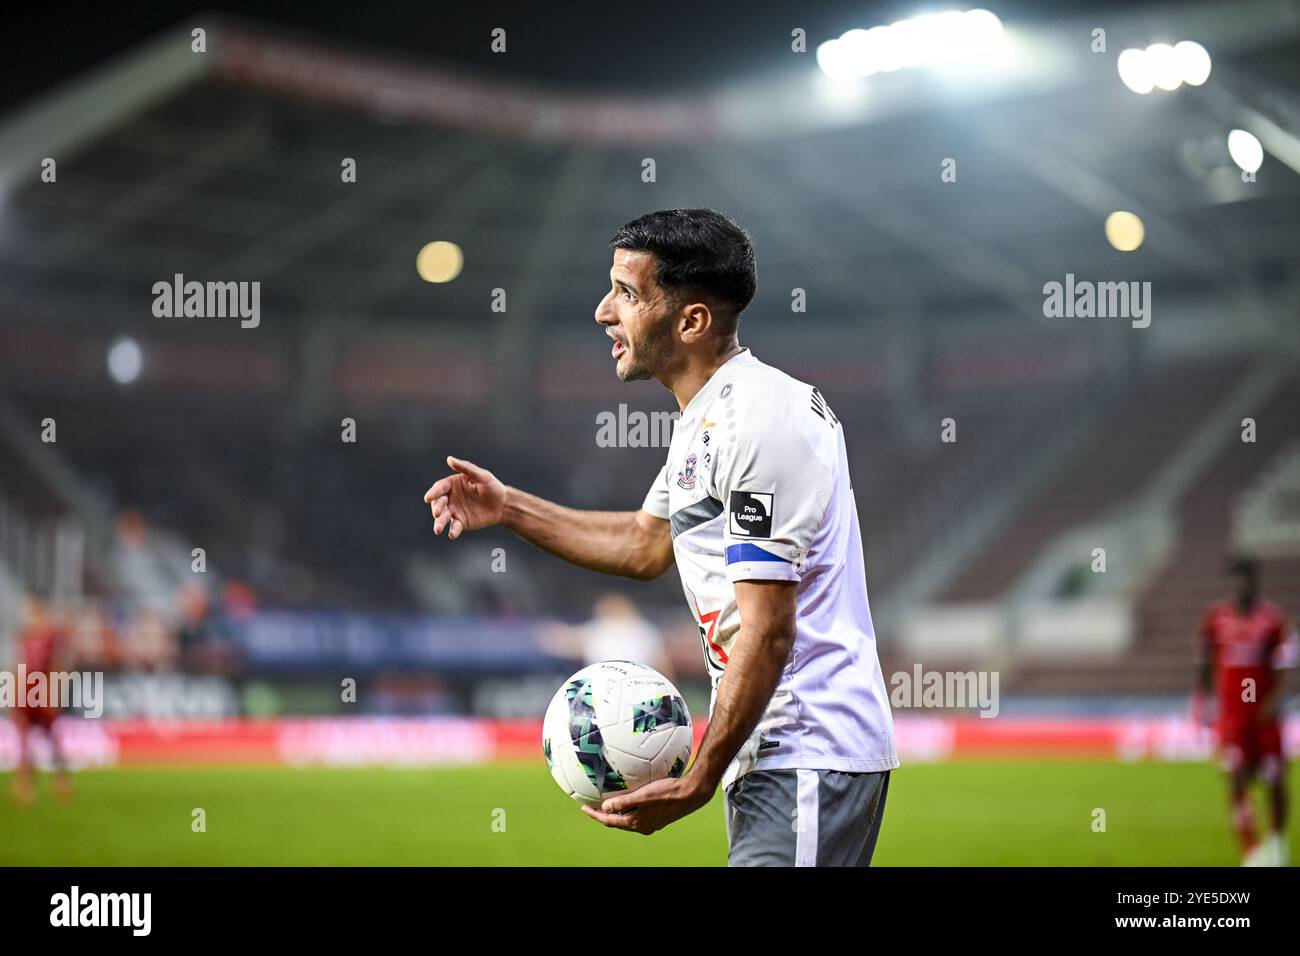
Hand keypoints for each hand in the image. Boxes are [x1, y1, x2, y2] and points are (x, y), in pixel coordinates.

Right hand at [423, 456, 506, 539]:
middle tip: (437, 513)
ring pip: (443, 517)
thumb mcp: (482, 476)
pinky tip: (452, 534)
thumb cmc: (492, 487)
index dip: (433, 493)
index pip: (440, 488)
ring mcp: (454, 511)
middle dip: (436, 508)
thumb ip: (466, 468)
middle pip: (439, 503)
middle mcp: (450, 498)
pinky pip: (454, 527)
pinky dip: (452, 531)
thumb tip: (449, 459)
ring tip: (438, 529)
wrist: (502, 504)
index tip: (428, 498)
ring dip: (440, 523)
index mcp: (452, 484)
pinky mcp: (461, 522)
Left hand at [581, 776, 712, 835]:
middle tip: (592, 805)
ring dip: (616, 811)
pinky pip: (638, 812)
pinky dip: (628, 807)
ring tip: (607, 802)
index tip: (583, 808)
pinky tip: (630, 796)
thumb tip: (605, 808)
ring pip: (628, 818)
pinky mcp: (659, 815)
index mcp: (637, 823)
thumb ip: (623, 802)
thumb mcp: (643, 796)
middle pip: (617, 822)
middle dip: (603, 815)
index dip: (595, 815)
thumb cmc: (668, 792)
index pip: (610, 821)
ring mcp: (652, 822)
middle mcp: (643, 826)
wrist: (692, 793)